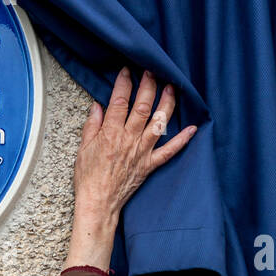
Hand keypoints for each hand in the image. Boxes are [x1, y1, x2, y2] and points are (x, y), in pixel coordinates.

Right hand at [66, 67, 196, 270]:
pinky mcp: (150, 165)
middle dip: (149, 86)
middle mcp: (129, 139)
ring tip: (172, 88)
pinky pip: (170, 151)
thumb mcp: (83, 148)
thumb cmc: (88, 178)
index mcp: (110, 133)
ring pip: (159, 122)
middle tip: (152, 72)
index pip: (119, 101)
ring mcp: (142, 151)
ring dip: (168, 103)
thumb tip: (98, 107)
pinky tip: (193, 129)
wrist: (98, 203)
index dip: (124, 83)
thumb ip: (92, 126)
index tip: (127, 71)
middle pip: (143, 106)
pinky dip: (182, 140)